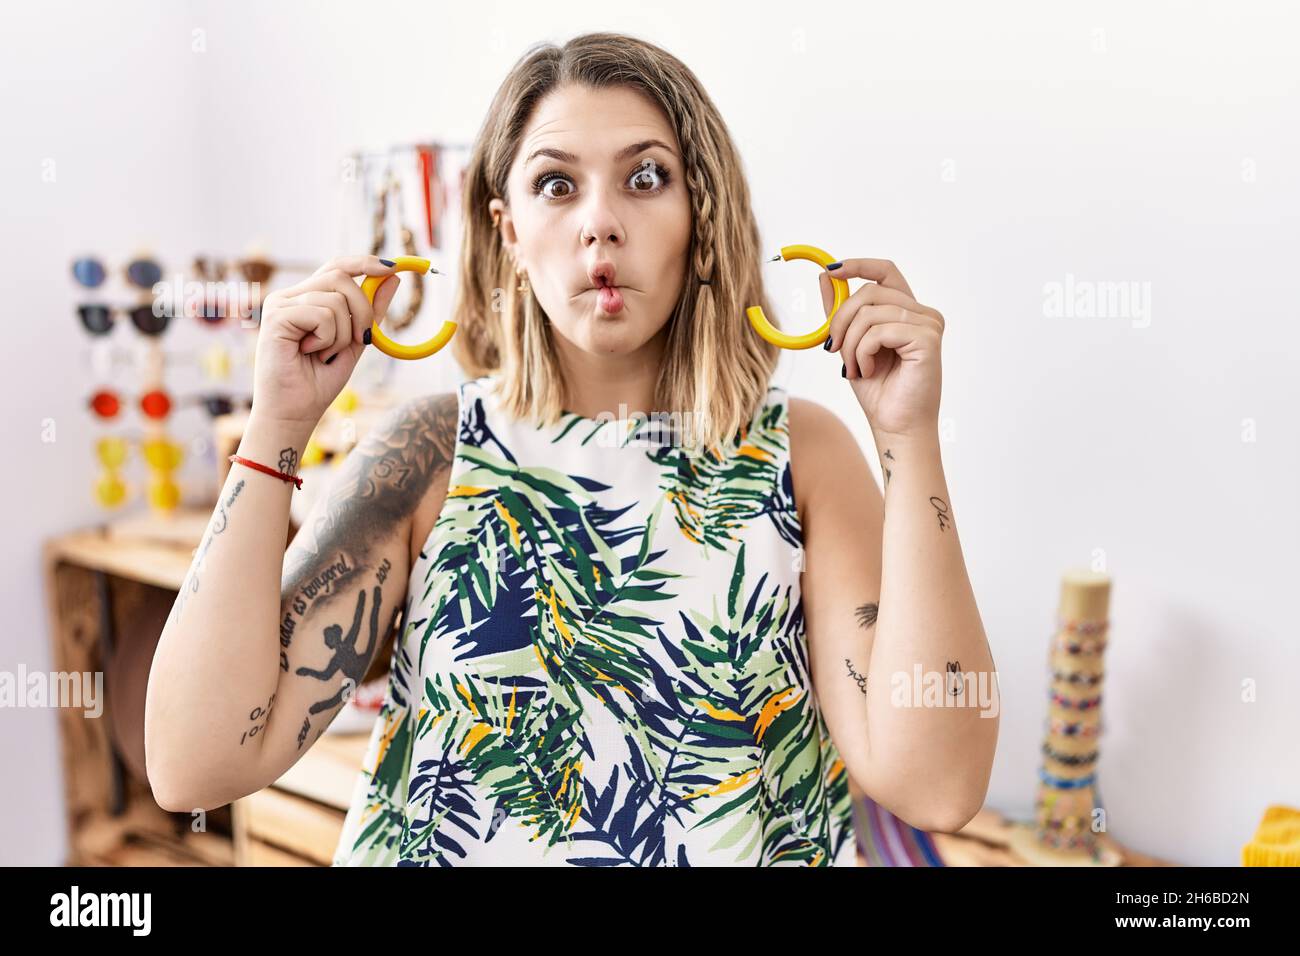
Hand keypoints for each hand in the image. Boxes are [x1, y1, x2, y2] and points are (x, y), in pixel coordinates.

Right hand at [250, 255, 400, 427]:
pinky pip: (322, 314)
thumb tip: (393, 278)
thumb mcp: (355, 341)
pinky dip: (327, 338)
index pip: (336, 266)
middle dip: (363, 308)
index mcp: (306, 298)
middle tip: (361, 339)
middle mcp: (290, 296)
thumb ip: (371, 311)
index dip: (364, 262)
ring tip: (324, 353)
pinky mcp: (275, 316)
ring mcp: (279, 304)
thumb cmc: (318, 380)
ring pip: (335, 299)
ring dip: (342, 333)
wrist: (294, 412)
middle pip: (340, 277)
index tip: (392, 267)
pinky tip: (310, 352)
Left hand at [818, 258, 943, 437]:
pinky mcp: (927, 338)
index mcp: (907, 312)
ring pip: (870, 312)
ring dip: (850, 343)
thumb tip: (826, 278)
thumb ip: (841, 313)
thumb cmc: (879, 391)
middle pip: (869, 291)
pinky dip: (862, 352)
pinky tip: (868, 371)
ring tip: (855, 368)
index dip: (857, 265)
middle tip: (832, 349)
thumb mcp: (850, 345)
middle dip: (841, 319)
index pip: (885, 271)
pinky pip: (878, 331)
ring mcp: (928, 324)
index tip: (831, 271)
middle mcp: (922, 313)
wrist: (895, 426)